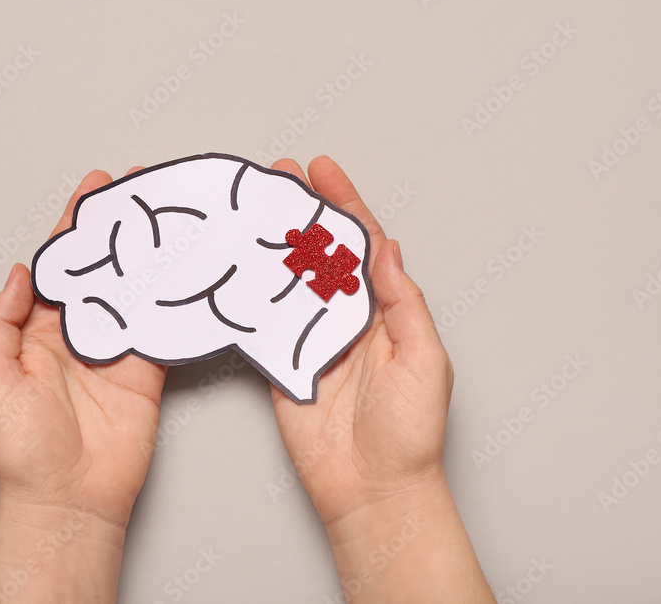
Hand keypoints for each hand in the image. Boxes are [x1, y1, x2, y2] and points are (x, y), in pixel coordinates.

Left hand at [0, 168, 165, 603]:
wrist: (67, 499)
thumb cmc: (22, 450)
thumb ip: (2, 322)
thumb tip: (20, 272)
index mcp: (37, 330)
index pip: (59, 265)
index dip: (75, 225)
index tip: (94, 190)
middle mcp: (79, 334)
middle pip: (103, 266)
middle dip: (119, 225)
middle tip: (138, 187)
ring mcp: (116, 349)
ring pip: (136, 287)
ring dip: (151, 251)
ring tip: (168, 213)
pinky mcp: (146, 370)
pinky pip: (161, 326)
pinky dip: (174, 297)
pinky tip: (185, 267)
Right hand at [270, 156, 493, 602]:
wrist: (374, 490)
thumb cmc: (410, 434)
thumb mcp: (424, 359)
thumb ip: (402, 302)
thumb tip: (387, 250)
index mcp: (384, 311)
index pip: (362, 245)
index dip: (344, 204)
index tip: (323, 171)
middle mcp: (347, 319)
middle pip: (320, 251)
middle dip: (301, 210)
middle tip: (278, 175)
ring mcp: (312, 339)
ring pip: (288, 278)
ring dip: (271, 241)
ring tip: (252, 206)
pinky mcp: (282, 364)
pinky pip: (264, 320)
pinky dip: (250, 291)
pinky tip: (236, 263)